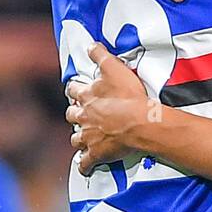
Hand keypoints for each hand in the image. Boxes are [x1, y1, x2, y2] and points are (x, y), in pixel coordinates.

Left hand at [66, 44, 156, 173]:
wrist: (140, 122)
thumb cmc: (129, 95)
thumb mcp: (115, 68)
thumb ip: (100, 55)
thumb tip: (89, 45)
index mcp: (86, 97)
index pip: (73, 90)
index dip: (75, 89)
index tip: (77, 90)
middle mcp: (83, 117)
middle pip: (71, 115)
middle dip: (75, 114)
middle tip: (83, 113)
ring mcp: (89, 137)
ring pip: (76, 139)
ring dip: (79, 137)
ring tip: (84, 137)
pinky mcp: (97, 154)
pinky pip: (85, 162)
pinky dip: (84, 165)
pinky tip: (85, 167)